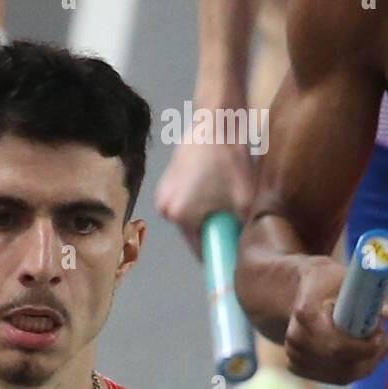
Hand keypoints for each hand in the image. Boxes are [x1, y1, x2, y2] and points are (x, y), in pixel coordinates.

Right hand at [155, 140, 255, 257]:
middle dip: (212, 229)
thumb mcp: (245, 200)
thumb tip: (244, 251)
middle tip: (233, 219)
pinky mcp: (165, 181)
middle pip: (194, 232)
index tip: (233, 248)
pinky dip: (198, 200)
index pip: (201, 248)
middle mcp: (164, 209)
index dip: (218, 249)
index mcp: (178, 216)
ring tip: (224, 198)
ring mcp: (161, 194)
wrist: (216, 119)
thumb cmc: (230, 158)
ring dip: (205, 214)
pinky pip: (184, 202)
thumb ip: (241, 229)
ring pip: (189, 217)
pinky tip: (213, 186)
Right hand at [285, 256, 387, 383]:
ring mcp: (294, 357)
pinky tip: (357, 351)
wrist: (296, 293)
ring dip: (366, 362)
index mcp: (306, 314)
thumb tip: (387, 314)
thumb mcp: (349, 279)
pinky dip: (354, 368)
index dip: (366, 346)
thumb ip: (371, 296)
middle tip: (381, 338)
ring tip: (370, 342)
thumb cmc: (327, 282)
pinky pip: (336, 377)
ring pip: (343, 375)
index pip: (339, 346)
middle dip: (370, 355)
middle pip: (344, 364)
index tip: (380, 332)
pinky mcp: (297, 368)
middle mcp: (295, 340)